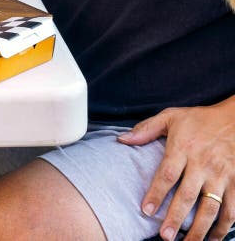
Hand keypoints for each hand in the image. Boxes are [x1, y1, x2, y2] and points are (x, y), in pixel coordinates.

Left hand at [118, 101, 234, 240]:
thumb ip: (146, 129)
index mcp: (183, 148)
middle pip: (188, 196)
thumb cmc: (199, 119)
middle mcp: (203, 164)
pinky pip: (232, 209)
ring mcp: (222, 175)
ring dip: (200, 229)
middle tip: (164, 236)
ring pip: (211, 208)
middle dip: (176, 218)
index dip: (157, 194)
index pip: (167, 174)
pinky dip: (224, 227)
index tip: (146, 210)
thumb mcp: (171, 117)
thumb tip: (122, 139)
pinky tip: (213, 238)